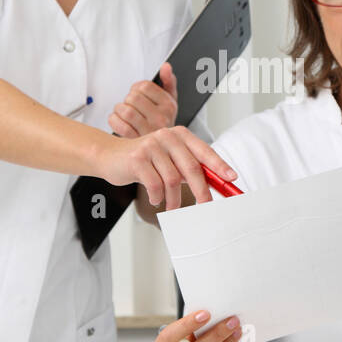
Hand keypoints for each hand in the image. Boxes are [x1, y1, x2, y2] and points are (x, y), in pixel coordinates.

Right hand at [98, 124, 235, 211]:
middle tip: (205, 205)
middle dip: (201, 191)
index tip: (232, 178)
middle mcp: (167, 136)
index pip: (204, 152)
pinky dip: (157, 197)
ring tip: (171, 206)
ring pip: (173, 180)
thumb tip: (215, 184)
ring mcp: (151, 146)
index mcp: (179, 135)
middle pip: (192, 168)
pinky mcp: (138, 158)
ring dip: (174, 200)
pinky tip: (155, 199)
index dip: (220, 166)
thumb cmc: (144, 161)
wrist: (110, 156)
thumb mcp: (169, 160)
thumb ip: (189, 167)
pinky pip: (155, 185)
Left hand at [109, 62, 178, 137]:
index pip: (144, 86)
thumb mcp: (170, 101)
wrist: (159, 148)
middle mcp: (161, 118)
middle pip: (133, 97)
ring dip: (118, 110)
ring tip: (122, 113)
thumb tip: (166, 67)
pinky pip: (119, 124)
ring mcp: (148, 131)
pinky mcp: (135, 141)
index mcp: (169, 105)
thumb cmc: (161, 122)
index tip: (137, 94)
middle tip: (129, 105)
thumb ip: (169, 82)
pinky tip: (118, 121)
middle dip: (127, 99)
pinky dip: (114, 120)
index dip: (136, 88)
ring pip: (125, 110)